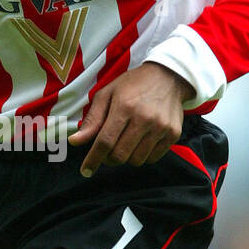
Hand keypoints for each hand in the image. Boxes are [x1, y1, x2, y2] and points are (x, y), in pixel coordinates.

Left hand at [69, 63, 192, 176]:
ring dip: (126, 157)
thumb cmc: (133, 85)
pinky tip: (141, 142)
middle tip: (107, 151)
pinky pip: (153, 158)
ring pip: (136, 160)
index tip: (86, 171)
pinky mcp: (173, 134)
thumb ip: (92, 120)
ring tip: (126, 142)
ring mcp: (161, 127)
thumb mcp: (107, 94)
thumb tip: (74, 141)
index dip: (93, 159)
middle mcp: (144, 119)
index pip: (105, 142)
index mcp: (124, 107)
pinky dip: (143, 155)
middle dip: (108, 159)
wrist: (168, 76)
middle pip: (120, 155)